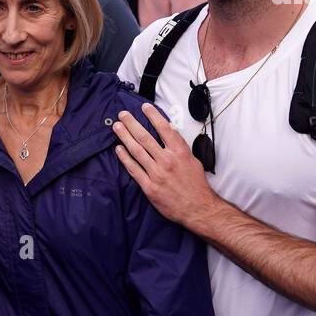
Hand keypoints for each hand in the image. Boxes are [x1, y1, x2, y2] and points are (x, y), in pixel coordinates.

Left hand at [113, 104, 218, 226]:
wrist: (198, 208)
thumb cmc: (196, 185)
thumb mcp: (193, 161)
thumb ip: (180, 146)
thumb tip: (170, 131)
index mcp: (180, 152)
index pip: (164, 129)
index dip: (153, 116)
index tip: (144, 107)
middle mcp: (167, 161)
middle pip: (145, 137)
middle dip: (132, 124)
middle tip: (123, 115)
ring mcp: (157, 174)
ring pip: (137, 151)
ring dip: (125, 137)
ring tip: (117, 127)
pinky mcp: (149, 187)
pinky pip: (134, 169)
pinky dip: (125, 158)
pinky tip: (118, 149)